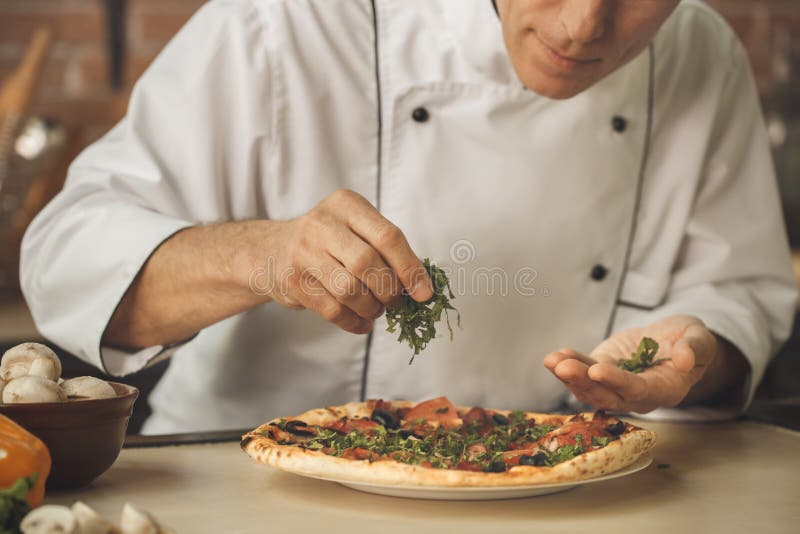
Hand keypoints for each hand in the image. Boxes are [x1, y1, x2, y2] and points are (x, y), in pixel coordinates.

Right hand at [258, 189, 433, 333]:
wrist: (270, 250)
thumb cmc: (327, 241)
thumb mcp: (354, 228)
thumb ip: (385, 248)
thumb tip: (422, 286)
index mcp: (347, 204)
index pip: (388, 237)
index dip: (410, 269)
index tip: (425, 293)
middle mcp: (323, 223)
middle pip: (368, 264)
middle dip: (390, 291)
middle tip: (396, 302)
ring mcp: (303, 252)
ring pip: (350, 289)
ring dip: (371, 308)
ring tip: (375, 310)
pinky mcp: (293, 281)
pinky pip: (332, 310)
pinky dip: (353, 322)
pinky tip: (361, 322)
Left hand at [543, 315, 719, 412]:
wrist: (674, 341)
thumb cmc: (690, 341)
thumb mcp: (700, 339)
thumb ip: (694, 349)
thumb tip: (686, 360)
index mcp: (665, 390)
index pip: (638, 390)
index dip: (617, 382)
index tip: (597, 370)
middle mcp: (637, 396)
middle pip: (607, 395)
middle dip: (583, 382)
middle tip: (562, 367)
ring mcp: (615, 386)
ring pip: (589, 388)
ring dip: (569, 376)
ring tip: (552, 361)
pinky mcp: (602, 372)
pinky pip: (583, 373)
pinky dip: (568, 366)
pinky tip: (554, 357)